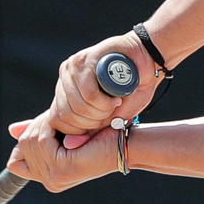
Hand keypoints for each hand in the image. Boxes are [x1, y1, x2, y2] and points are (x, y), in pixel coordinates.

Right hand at [6, 113, 120, 191]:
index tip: (48, 127)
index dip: (26, 139)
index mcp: (48, 177)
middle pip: (22, 146)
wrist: (124, 142)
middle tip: (61, 120)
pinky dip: (50, 126)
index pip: (15, 161)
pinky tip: (66, 125)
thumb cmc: (97, 134)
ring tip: (65, 122)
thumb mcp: (62, 131)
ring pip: (30, 141)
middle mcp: (49, 182)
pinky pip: (41, 140)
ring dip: (45, 124)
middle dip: (37, 126)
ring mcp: (54, 178)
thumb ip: (38, 133)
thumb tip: (11, 129)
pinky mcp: (62, 170)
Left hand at [47, 31, 163, 136]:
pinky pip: (88, 93)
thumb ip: (91, 129)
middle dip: (92, 122)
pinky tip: (116, 98)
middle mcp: (65, 79)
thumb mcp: (110, 115)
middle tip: (110, 113)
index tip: (101, 123)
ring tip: (115, 103)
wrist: (147, 58)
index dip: (79, 129)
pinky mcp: (84, 60)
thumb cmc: (131, 89)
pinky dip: (105, 102)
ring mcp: (72, 68)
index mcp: (65, 92)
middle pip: (66, 115)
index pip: (57, 119)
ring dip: (101, 112)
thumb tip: (69, 145)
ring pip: (77, 105)